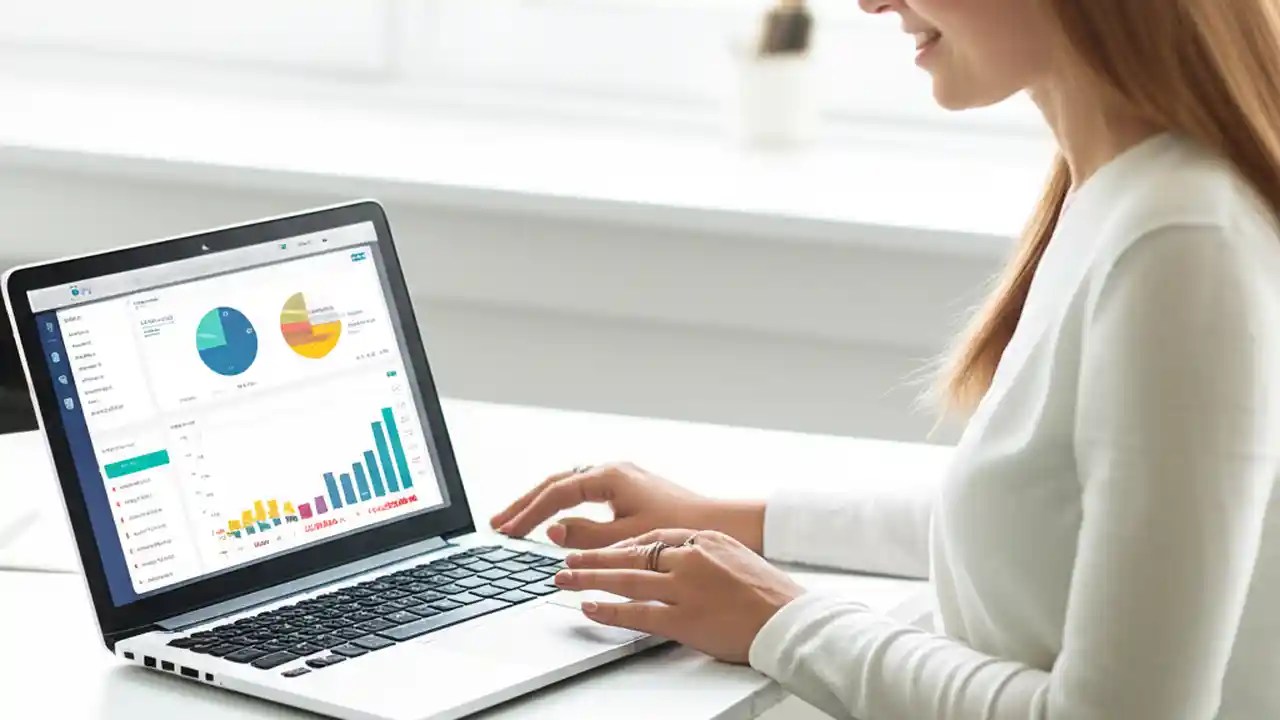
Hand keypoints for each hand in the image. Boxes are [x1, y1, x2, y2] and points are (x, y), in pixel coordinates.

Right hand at [490, 462, 718, 548]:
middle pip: (557, 483)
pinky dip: (562, 505)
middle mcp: (613, 470)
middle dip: (526, 504)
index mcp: (611, 476)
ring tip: (517, 521)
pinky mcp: (628, 489)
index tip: (508, 531)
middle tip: (499, 523)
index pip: (557, 493)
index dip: (529, 513)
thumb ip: (588, 536)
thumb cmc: (680, 528)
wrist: (720, 522)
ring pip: (569, 486)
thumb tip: (554, 531)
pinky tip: (554, 519)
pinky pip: (583, 492)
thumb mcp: (629, 538)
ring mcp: (621, 477)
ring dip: (542, 503)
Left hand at [553, 529, 805, 663]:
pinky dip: (609, 611)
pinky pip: (637, 613)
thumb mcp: (737, 558)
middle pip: (631, 553)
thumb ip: (706, 556)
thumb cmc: (770, 595)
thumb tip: (682, 562)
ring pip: (626, 579)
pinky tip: (590, 608)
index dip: (623, 546)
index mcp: (704, 540)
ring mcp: (685, 588)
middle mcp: (691, 559)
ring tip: (566, 579)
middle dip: (595, 557)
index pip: (653, 537)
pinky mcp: (684, 618)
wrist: (791, 619)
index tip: (605, 551)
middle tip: (568, 559)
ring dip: (591, 579)